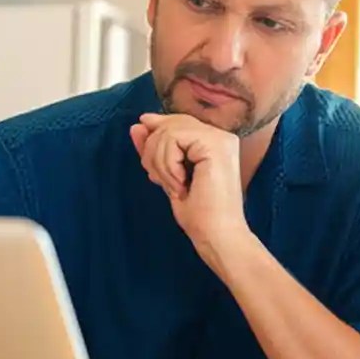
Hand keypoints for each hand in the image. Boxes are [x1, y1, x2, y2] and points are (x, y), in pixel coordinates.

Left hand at [130, 113, 248, 252]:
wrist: (217, 235)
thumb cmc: (199, 214)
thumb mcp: (168, 175)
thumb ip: (155, 149)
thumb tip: (138, 125)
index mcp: (214, 142)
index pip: (176, 122)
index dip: (155, 138)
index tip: (153, 169)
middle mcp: (221, 135)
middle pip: (170, 124)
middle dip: (153, 152)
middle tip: (160, 180)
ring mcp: (220, 138)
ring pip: (168, 131)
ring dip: (160, 162)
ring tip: (173, 186)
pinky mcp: (214, 144)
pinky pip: (173, 139)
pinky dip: (167, 164)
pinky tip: (181, 184)